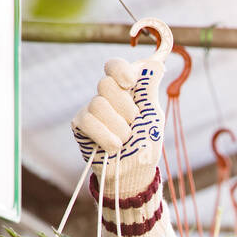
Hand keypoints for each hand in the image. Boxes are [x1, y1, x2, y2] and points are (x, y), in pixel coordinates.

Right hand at [70, 55, 164, 199]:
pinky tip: (114, 147)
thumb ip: (149, 90)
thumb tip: (156, 63)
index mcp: (125, 90)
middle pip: (106, 84)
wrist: (135, 173)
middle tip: (133, 124)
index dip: (120, 70)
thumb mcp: (152, 116)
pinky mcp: (80, 125)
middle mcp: (105, 97)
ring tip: (125, 140)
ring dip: (119, 127)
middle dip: (125, 108)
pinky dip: (106, 136)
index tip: (130, 84)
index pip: (114, 66)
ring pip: (98, 104)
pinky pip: (89, 121)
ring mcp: (91, 110)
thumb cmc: (145, 145)